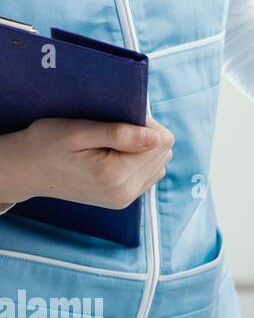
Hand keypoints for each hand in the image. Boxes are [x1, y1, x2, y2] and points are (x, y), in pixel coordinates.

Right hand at [0, 116, 173, 208]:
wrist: (27, 170)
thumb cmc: (46, 144)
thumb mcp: (78, 131)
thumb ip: (119, 134)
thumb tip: (155, 137)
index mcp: (116, 176)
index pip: (162, 141)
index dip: (147, 123)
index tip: (122, 119)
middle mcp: (125, 192)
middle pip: (163, 152)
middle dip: (146, 135)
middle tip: (114, 129)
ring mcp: (125, 198)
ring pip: (159, 162)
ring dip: (143, 148)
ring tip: (112, 143)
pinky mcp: (123, 199)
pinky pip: (149, 173)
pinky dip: (138, 160)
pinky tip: (116, 155)